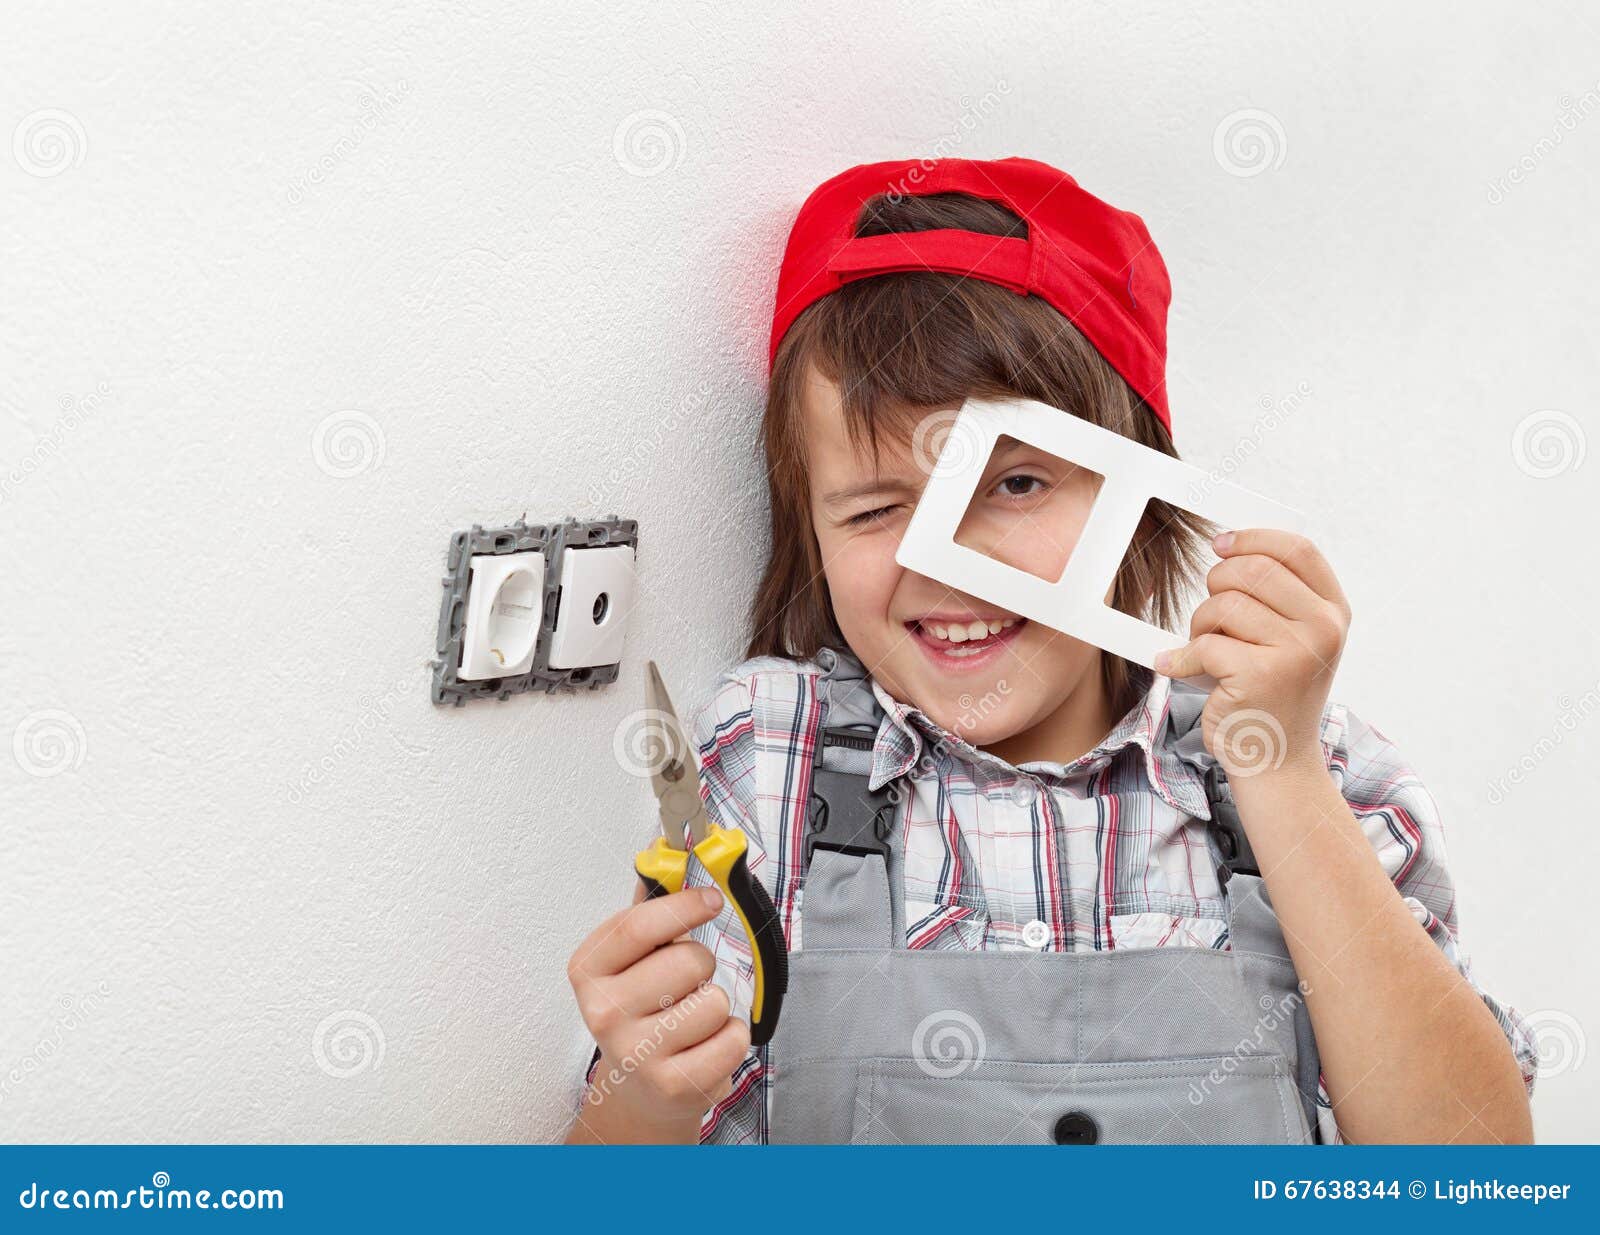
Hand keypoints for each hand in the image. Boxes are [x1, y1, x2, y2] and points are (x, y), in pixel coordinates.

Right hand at [566, 884, 750, 1140]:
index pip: (638, 926)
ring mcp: (636, 1053)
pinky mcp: (672, 1085)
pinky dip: (731, 1037)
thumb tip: (669, 858)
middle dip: (702, 964)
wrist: (639, 1090)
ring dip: (717, 1005)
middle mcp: (604, 1013)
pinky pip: (732, 1039)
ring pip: (715, 1000)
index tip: (712, 899)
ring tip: (692, 1019)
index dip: (683, 906)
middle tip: (687, 982)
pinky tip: (706, 1045)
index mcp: (589, 971)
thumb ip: (650, 913)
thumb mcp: (631, 961)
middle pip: (687, 961)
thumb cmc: (641, 1012)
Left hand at [1154, 529, 1349, 782]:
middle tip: (1210, 614)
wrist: (1276, 759)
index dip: (1254, 539)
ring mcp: (1295, 653)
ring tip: (1207, 650)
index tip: (1222, 544)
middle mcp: (1323, 628)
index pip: (1297, 550)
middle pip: (1253, 571)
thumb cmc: (1273, 692)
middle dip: (1216, 584)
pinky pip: (1203, 644)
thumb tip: (1229, 544)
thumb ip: (1276, 595)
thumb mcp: (1292, 638)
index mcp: (1334, 611)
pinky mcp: (1259, 676)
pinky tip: (1180, 667)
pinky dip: (1181, 657)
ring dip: (1200, 625)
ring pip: (1223, 605)